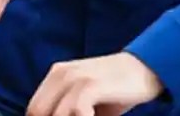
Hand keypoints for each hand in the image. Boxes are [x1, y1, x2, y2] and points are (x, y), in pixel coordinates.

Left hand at [27, 53, 162, 115]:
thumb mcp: (84, 99)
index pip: (34, 109)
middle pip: (37, 112)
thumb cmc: (115, 90)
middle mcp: (61, 74)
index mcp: (56, 76)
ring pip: (54, 114)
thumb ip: (67, 111)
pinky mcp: (91, 84)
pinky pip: (76, 110)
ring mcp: (75, 77)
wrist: (145, 68)